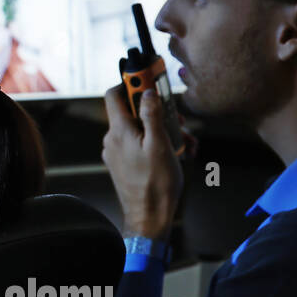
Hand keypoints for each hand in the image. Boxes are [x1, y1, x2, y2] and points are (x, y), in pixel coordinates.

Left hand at [102, 84, 182, 239]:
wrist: (149, 217)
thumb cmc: (156, 184)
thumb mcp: (160, 144)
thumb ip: (152, 115)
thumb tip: (147, 92)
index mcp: (118, 131)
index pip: (115, 94)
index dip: (131, 83)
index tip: (148, 78)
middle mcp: (112, 140)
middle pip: (132, 112)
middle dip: (156, 112)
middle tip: (177, 120)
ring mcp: (116, 153)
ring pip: (139, 130)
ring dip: (162, 131)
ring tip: (183, 143)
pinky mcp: (122, 164)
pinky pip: (139, 146)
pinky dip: (156, 145)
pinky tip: (176, 154)